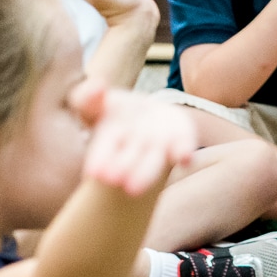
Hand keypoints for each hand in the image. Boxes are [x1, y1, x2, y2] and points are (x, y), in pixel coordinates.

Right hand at [70, 82, 196, 197]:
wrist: (150, 115)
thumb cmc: (117, 111)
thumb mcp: (97, 103)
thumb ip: (90, 98)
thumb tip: (96, 87)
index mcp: (111, 137)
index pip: (103, 150)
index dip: (99, 160)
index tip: (93, 173)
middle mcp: (136, 146)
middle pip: (129, 160)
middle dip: (124, 168)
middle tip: (114, 181)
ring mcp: (160, 144)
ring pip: (153, 160)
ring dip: (145, 173)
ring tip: (135, 190)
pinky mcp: (182, 138)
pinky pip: (184, 145)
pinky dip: (184, 151)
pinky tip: (186, 159)